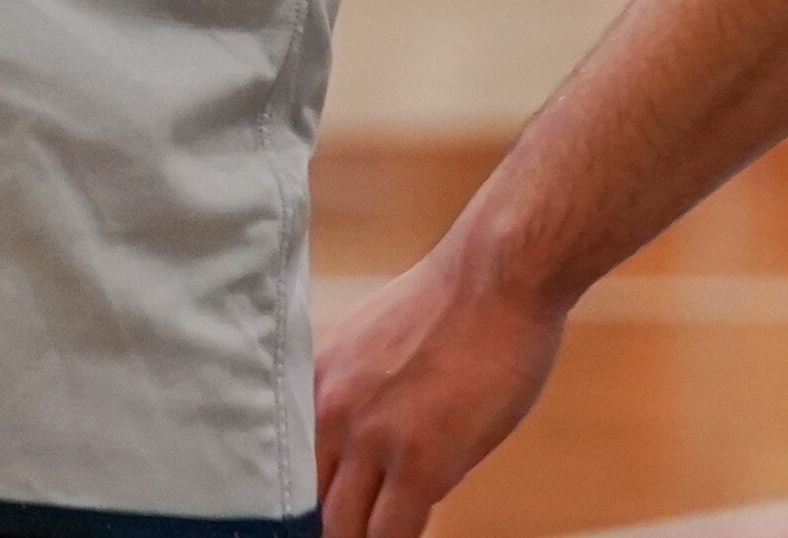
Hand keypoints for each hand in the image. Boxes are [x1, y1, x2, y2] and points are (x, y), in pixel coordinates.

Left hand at [314, 242, 566, 537]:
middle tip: (346, 533)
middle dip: (328, 527)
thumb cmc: (453, 302)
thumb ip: (359, 392)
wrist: (497, 276)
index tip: (318, 515)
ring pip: (344, 529)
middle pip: (309, 502)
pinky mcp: (420, 464)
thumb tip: (361, 444)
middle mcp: (332, 410)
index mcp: (319, 378)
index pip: (290, 462)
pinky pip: (391, 535)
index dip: (305, 500)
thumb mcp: (376, 340)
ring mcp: (372, 440)